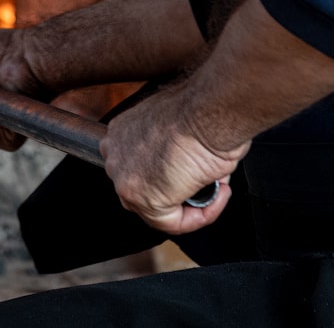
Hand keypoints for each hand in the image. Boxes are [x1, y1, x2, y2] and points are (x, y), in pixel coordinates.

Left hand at [100, 83, 241, 235]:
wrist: (210, 111)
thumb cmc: (203, 110)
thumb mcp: (179, 127)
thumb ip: (171, 150)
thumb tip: (187, 170)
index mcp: (122, 131)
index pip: (138, 165)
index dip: (170, 174)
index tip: (193, 169)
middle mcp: (115, 154)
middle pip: (144, 189)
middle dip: (180, 191)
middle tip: (209, 182)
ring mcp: (125, 178)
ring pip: (158, 210)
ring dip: (193, 205)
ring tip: (218, 188)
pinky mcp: (143, 199)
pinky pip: (174, 223)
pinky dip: (200, 216)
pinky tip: (218, 195)